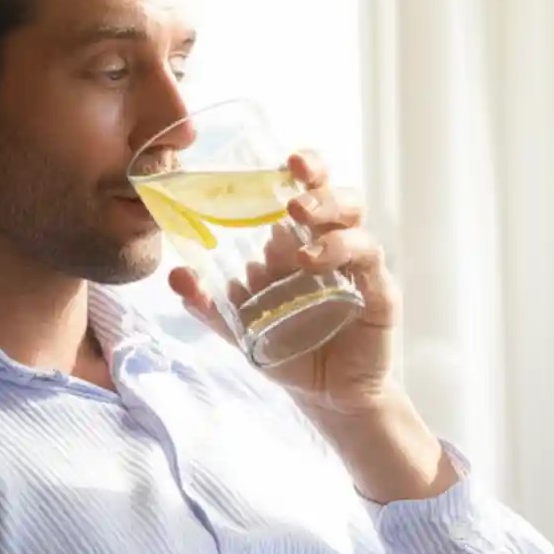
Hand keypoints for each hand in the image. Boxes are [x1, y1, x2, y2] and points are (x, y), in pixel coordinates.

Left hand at [167, 150, 402, 415]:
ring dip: (328, 208)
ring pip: (354, 215)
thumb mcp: (240, 327)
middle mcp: (332, 243)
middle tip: (292, 173)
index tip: (279, 157)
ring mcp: (357, 264)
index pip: (305, 189)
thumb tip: (175, 275)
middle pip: (334, 190)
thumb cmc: (288, 350)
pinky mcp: (378, 289)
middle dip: (316, 174)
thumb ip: (208, 303)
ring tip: (299, 216)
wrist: (327, 396)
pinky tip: (312, 259)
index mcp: (300, 240)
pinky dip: (341, 248)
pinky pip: (367, 256)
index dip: (299, 167)